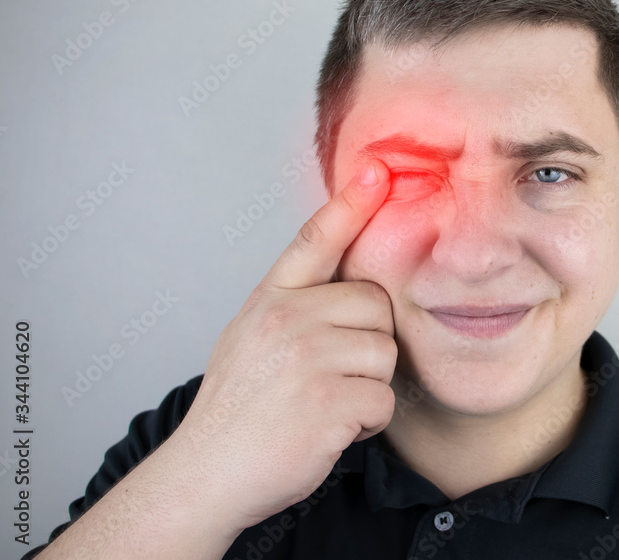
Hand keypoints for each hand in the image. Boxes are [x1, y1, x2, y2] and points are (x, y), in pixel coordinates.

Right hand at [167, 159, 395, 534]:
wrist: (207, 473)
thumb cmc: (237, 407)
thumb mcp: (251, 336)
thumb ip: (294, 304)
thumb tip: (349, 281)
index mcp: (269, 300)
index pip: (315, 240)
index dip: (350, 203)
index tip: (377, 169)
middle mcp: (286, 320)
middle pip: (376, 305)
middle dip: (369, 341)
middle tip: (332, 372)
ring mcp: (307, 359)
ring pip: (386, 353)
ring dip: (368, 385)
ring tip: (327, 402)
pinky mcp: (329, 402)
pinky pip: (383, 400)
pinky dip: (367, 423)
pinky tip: (332, 429)